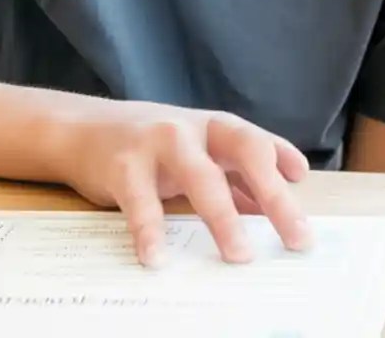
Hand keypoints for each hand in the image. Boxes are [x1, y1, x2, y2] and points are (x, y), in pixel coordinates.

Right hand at [45, 102, 312, 266]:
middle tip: (296, 236)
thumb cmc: (150, 145)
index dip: (282, 156)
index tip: (303, 179)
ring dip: (223, 217)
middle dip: (274, 196)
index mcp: (215, 127)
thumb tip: (271, 209)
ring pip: (200, 176)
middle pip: (244, 153)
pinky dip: (151, 230)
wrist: (81, 129)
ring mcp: (158, 143)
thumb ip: (232, 175)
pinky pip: (141, 201)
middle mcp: (193, 129)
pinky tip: (158, 256)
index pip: (258, 140)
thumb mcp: (197, 152)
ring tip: (239, 254)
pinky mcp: (123, 165)